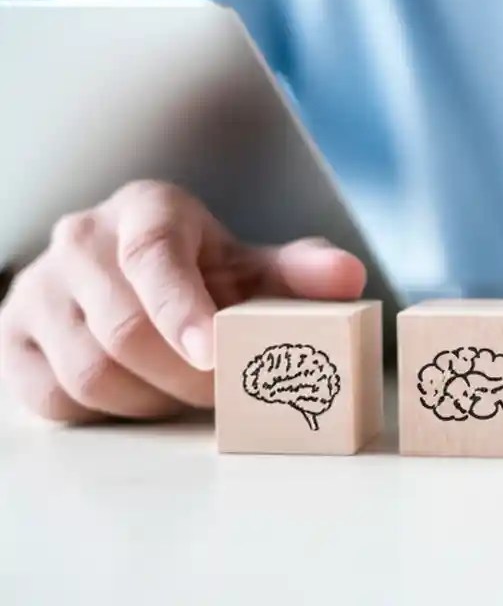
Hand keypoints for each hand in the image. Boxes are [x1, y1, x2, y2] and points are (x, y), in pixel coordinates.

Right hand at [0, 180, 365, 422]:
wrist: (129, 275)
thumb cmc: (201, 270)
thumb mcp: (252, 265)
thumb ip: (299, 273)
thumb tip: (349, 278)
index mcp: (146, 210)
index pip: (154, 254)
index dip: (184, 309)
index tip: (216, 355)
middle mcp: (81, 240)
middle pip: (125, 330)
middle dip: (186, 378)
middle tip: (230, 396)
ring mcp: (39, 288)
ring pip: (90, 370)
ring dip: (151, 400)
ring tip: (189, 393)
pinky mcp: (12, 336)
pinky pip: (53, 396)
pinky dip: (106, 413)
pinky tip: (141, 395)